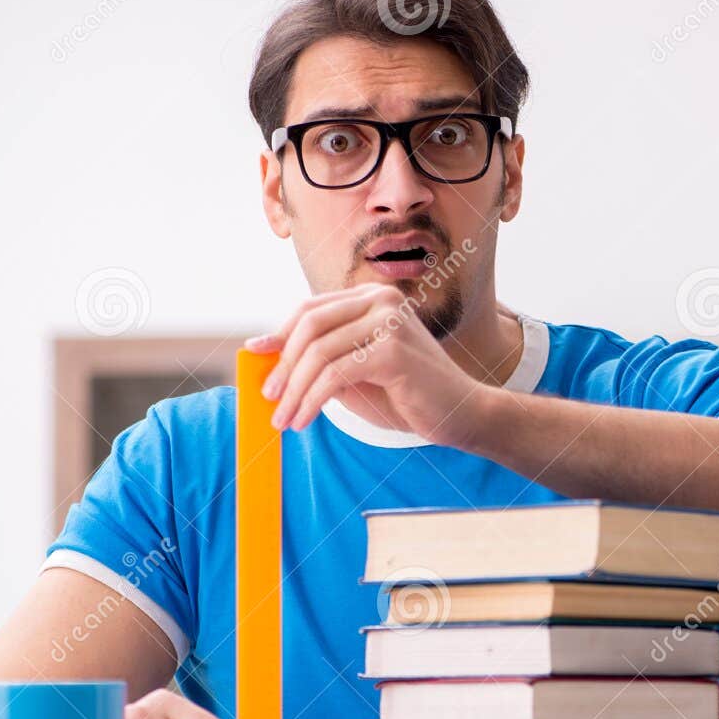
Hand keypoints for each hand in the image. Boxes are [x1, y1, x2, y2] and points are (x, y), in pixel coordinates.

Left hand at [244, 285, 486, 445]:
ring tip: (284, 418)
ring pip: (318, 352)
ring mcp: (389, 321)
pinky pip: (335, 374)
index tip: (256, 355)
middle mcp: (381, 300)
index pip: (312, 308)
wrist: (461, 414)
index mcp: (373, 299)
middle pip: (309, 325)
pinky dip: (312, 400)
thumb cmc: (409, 396)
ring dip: (293, 390)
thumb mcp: (356, 374)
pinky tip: (305, 419)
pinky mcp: (393, 350)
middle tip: (270, 398)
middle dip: (283, 365)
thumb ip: (322, 361)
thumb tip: (269, 356)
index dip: (280, 332)